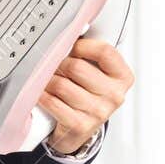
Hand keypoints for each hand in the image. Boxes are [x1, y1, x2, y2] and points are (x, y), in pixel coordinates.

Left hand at [40, 38, 133, 153]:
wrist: (78, 131)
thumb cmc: (87, 97)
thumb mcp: (98, 75)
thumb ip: (92, 55)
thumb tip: (73, 32)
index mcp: (122, 77)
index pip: (105, 51)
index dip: (82, 46)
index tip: (71, 47)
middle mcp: (114, 95)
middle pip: (76, 67)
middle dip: (59, 65)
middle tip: (53, 67)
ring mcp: (98, 111)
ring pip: (61, 84)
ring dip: (47, 81)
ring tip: (47, 82)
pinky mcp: (80, 125)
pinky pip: (52, 102)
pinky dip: (42, 96)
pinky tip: (43, 95)